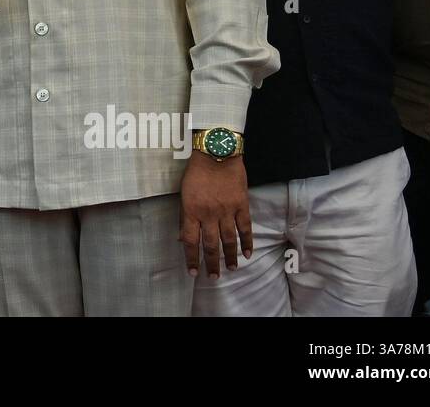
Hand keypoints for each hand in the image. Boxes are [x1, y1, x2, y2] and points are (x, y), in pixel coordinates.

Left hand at [179, 152, 252, 277]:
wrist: (217, 153)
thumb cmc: (196, 172)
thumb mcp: (183, 193)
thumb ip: (184, 216)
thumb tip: (181, 237)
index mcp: (191, 210)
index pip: (190, 240)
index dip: (191, 258)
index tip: (193, 272)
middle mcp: (209, 214)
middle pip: (210, 244)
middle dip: (211, 262)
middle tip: (213, 277)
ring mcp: (227, 210)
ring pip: (229, 239)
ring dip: (230, 256)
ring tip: (231, 269)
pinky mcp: (241, 205)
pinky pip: (245, 228)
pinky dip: (247, 242)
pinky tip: (247, 254)